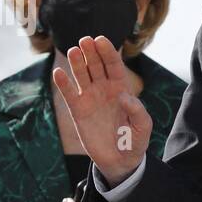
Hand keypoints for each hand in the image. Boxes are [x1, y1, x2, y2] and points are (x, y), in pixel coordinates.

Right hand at [51, 36, 151, 185]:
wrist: (119, 160)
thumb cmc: (134, 141)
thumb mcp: (143, 127)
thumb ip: (138, 111)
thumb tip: (124, 96)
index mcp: (121, 89)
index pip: (113, 65)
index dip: (107, 52)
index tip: (100, 40)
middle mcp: (104, 89)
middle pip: (96, 65)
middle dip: (91, 52)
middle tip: (84, 41)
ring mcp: (90, 98)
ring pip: (82, 75)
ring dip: (77, 62)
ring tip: (73, 51)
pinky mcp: (77, 110)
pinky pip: (69, 93)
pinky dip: (63, 83)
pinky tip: (58, 73)